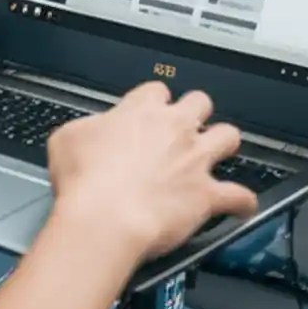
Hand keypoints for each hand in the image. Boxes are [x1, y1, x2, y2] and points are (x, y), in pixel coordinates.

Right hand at [45, 82, 257, 265]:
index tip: (147, 112)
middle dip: (195, 112)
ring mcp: (195, 160)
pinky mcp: (207, 194)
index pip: (156, 90)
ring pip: (228, 136)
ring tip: (219, 152)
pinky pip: (238, 196)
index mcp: (140, 112)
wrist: (105, 219)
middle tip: (184, 127)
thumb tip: (87, 132)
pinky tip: (241, 205)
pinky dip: (241, 202)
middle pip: (200, 102)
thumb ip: (84, 128)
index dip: (153, 101)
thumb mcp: (65, 139)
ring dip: (224, 143)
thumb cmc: (84, 182)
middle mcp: (174, 129)